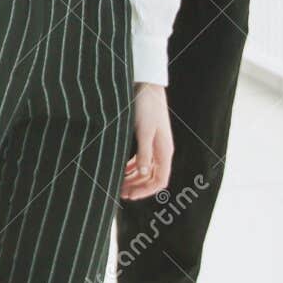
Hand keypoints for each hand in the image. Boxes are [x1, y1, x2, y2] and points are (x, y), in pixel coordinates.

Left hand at [122, 83, 172, 199]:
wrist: (146, 85)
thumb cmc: (146, 106)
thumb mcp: (144, 130)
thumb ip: (144, 153)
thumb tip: (144, 174)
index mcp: (164, 151)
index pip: (159, 181)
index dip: (145, 192)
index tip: (129, 196)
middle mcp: (161, 151)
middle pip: (152, 178)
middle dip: (137, 188)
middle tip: (119, 194)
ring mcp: (154, 145)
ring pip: (146, 170)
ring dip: (133, 179)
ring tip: (118, 184)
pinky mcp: (146, 138)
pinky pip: (141, 159)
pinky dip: (131, 167)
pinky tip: (121, 170)